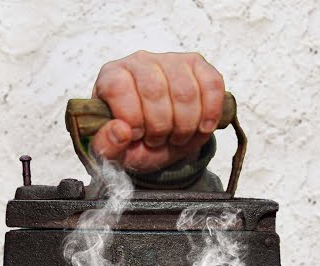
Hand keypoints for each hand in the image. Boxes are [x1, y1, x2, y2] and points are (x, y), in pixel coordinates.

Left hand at [89, 51, 224, 173]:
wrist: (158, 141)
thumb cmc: (130, 143)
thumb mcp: (113, 152)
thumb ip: (107, 145)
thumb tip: (120, 130)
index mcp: (110, 77)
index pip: (118, 88)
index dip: (131, 117)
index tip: (137, 136)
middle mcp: (139, 61)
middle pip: (154, 91)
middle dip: (160, 126)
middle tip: (157, 141)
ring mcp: (170, 60)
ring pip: (185, 91)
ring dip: (185, 124)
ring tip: (176, 137)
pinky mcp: (197, 65)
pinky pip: (212, 84)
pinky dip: (210, 111)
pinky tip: (202, 128)